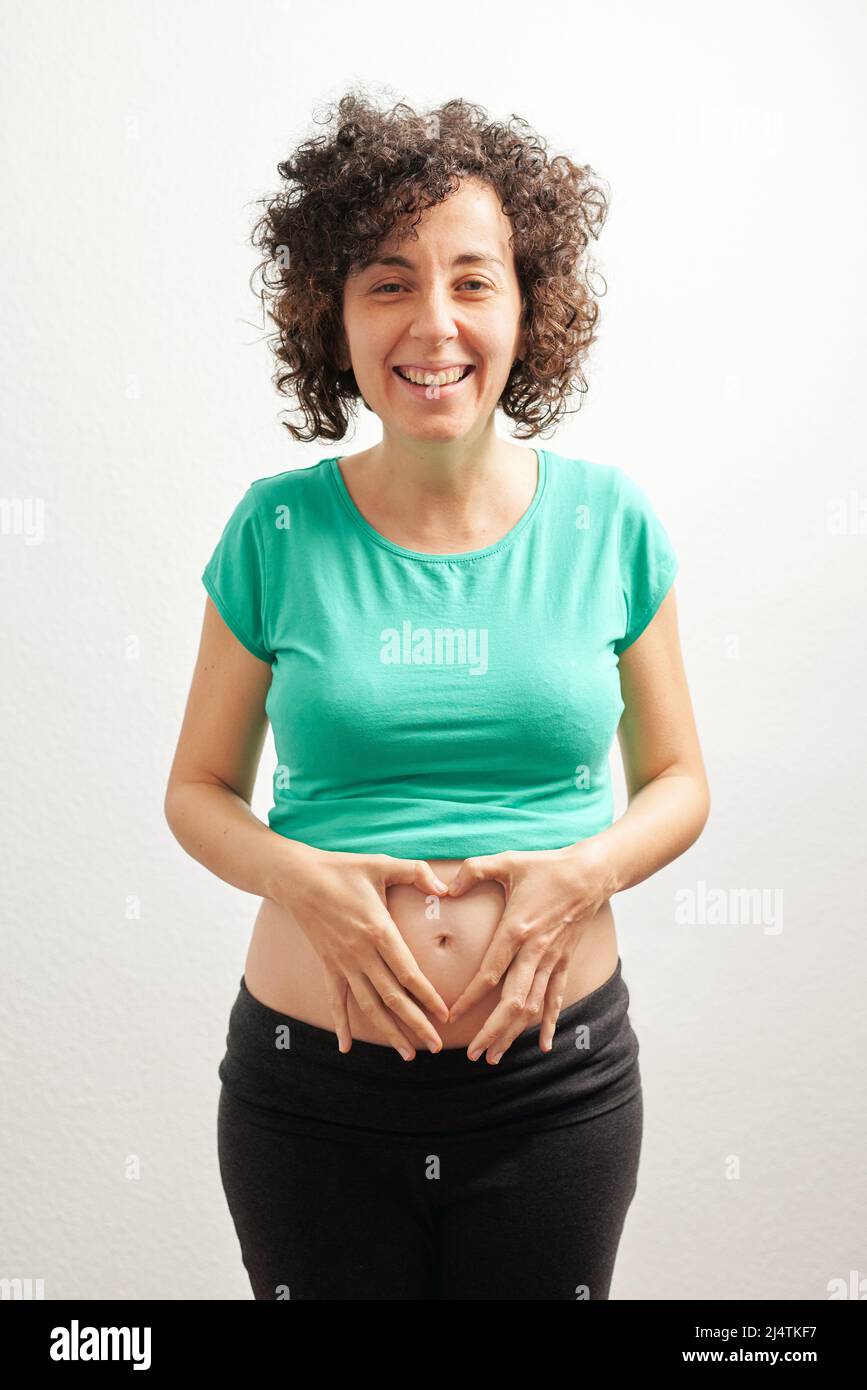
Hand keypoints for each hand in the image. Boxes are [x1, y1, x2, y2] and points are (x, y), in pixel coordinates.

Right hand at [271, 846, 451, 1060]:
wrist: (297, 877)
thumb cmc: (343, 868)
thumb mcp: (382, 863)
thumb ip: (416, 872)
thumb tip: (445, 886)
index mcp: (379, 931)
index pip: (408, 973)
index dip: (428, 997)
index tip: (445, 1016)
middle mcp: (361, 953)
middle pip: (392, 998)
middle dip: (416, 1024)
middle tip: (436, 1047)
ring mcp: (342, 962)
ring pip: (368, 1006)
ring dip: (388, 1032)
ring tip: (407, 1054)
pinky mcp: (328, 964)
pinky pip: (336, 1000)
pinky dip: (341, 1024)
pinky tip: (346, 1048)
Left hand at [445, 842, 615, 1063]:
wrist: (591, 873)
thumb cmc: (546, 866)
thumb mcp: (507, 860)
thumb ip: (472, 871)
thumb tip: (444, 888)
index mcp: (516, 930)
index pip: (490, 974)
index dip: (470, 999)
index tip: (451, 1017)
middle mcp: (535, 951)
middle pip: (512, 1002)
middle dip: (492, 1032)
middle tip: (474, 1056)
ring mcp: (552, 959)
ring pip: (533, 1007)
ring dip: (514, 1034)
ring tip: (495, 1056)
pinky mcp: (564, 961)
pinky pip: (556, 998)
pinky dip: (549, 1023)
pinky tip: (543, 1046)